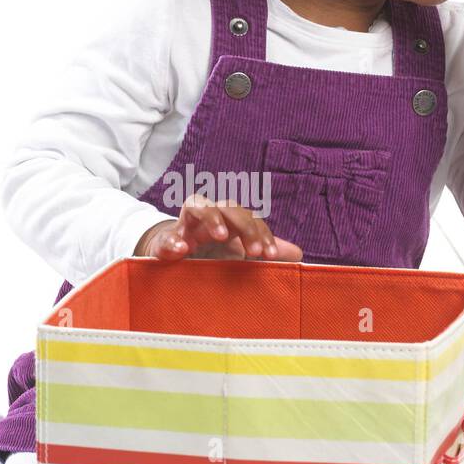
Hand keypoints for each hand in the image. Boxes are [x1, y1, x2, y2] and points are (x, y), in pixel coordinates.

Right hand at [134, 194, 303, 262]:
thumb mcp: (239, 254)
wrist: (173, 257)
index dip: (262, 234)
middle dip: (244, 225)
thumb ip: (265, 251)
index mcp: (230, 220)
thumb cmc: (210, 253)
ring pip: (197, 206)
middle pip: (229, 207)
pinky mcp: (163, 240)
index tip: (270, 256)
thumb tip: (299, 254)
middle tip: (254, 252)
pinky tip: (180, 250)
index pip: (251, 219)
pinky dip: (172, 240)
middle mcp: (209, 217)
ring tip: (222, 235)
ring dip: (211, 217)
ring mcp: (185, 225)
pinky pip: (166, 236)